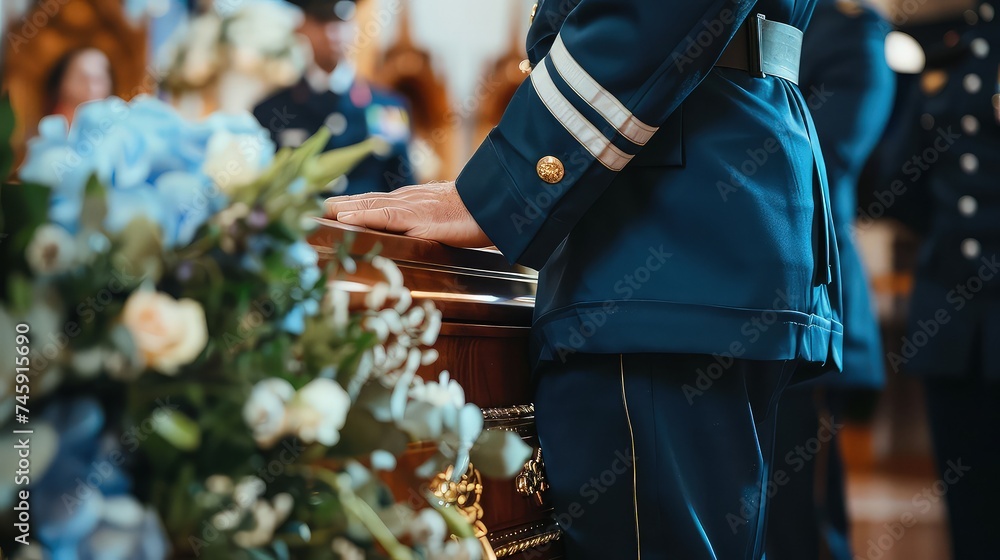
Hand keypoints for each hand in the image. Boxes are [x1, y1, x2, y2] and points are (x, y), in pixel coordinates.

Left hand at [324, 182, 491, 247]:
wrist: (500, 204)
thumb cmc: (482, 215)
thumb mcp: (453, 220)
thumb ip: (435, 226)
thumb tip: (429, 237)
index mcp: (416, 201)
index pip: (377, 201)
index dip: (353, 203)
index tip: (329, 208)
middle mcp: (409, 199)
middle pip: (366, 199)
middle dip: (338, 204)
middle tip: (309, 208)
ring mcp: (412, 207)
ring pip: (369, 204)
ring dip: (340, 207)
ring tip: (315, 211)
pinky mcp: (419, 217)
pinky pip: (384, 215)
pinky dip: (361, 214)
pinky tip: (342, 216)